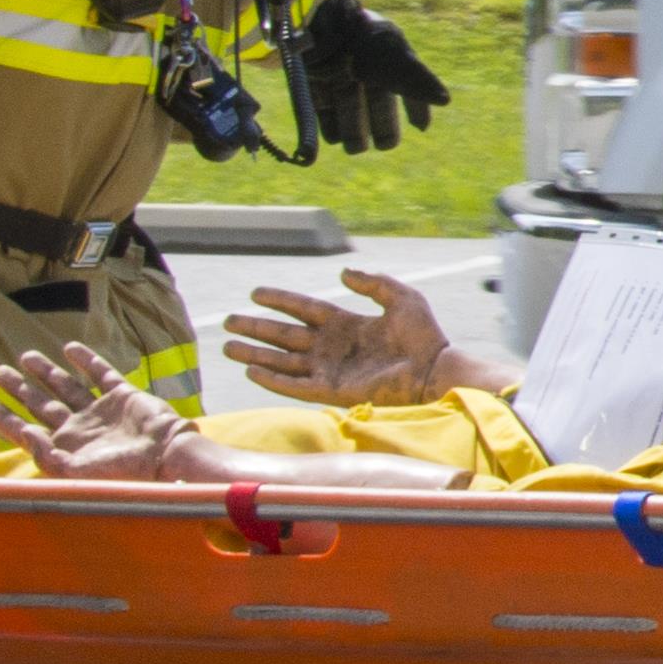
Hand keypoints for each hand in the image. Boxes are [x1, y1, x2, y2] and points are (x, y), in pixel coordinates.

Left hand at [0, 345, 207, 478]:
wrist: (164, 456)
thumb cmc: (121, 472)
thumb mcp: (75, 472)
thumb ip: (45, 455)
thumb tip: (25, 433)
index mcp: (65, 448)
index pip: (27, 429)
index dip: (5, 418)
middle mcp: (79, 428)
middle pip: (41, 404)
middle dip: (19, 389)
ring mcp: (99, 410)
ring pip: (65, 386)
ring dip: (45, 372)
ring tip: (25, 356)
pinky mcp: (121, 395)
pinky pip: (99, 373)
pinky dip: (85, 360)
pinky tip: (70, 348)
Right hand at [221, 268, 507, 407]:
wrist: (435, 370)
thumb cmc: (424, 335)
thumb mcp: (401, 297)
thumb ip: (372, 282)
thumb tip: (342, 272)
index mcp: (346, 324)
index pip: (304, 309)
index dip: (280, 301)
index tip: (256, 293)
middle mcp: (333, 347)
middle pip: (285, 335)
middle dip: (257, 328)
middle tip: (228, 322)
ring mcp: (331, 369)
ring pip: (283, 360)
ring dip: (256, 354)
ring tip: (228, 347)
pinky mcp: (332, 390)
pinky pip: (295, 386)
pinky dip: (273, 380)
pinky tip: (252, 371)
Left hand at [296, 0, 448, 155]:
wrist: (317, 23)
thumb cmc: (361, 38)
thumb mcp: (395, 58)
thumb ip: (418, 81)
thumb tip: (445, 100)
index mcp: (388, 60)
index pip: (408, 87)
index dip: (416, 108)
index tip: (421, 128)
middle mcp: (364, 69)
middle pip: (377, 107)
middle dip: (383, 128)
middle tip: (384, 145)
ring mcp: (337, 78)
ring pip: (350, 114)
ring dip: (354, 133)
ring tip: (356, 147)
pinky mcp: (313, 86)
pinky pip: (322, 114)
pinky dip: (328, 130)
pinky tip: (335, 141)